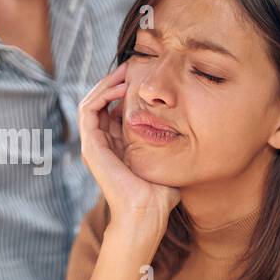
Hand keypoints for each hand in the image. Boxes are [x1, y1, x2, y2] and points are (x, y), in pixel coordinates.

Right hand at [78, 63, 179, 250]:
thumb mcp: (166, 162)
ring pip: (92, 101)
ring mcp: (94, 145)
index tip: (143, 75)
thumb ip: (170, 148)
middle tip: (133, 65)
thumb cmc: (160, 196)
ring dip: (107, 83)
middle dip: (116, 81)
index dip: (125, 89)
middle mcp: (103, 143)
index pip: (114, 109)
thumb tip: (190, 137)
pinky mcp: (91, 146)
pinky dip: (101, 94)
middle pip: (101, 101)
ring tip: (126, 71)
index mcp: (116, 146)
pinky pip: (88, 110)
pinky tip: (121, 87)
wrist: (147, 215)